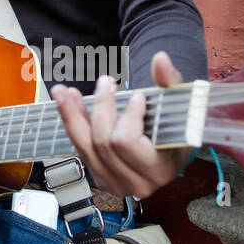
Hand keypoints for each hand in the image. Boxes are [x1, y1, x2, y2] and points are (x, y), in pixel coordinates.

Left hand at [49, 51, 193, 199]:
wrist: (171, 149)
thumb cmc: (178, 127)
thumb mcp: (180, 104)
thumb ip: (170, 81)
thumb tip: (160, 59)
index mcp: (159, 169)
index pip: (127, 142)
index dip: (128, 116)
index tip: (138, 96)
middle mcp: (136, 183)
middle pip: (103, 142)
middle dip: (101, 107)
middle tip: (106, 82)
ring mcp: (116, 184)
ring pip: (85, 147)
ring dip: (72, 115)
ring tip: (63, 91)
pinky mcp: (102, 178)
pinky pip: (80, 150)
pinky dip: (73, 124)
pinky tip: (69, 103)